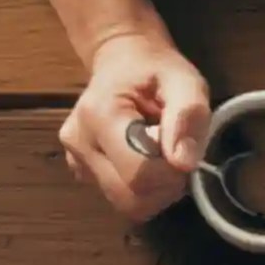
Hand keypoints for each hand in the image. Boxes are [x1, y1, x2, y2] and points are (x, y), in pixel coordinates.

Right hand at [59, 34, 209, 220]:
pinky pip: (119, 197)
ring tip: (161, 155)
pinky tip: (145, 160)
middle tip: (176, 154)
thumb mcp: (184, 79)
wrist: (122, 61)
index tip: (182, 147)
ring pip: (125, 203)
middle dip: (164, 186)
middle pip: (129, 197)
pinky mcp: (81, 172)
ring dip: (155, 190)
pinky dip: (141, 189)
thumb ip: (188, 115)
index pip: (139, 173)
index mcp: (99, 115)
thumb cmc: (155, 69)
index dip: (171, 171)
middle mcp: (78, 143)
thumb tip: (184, 163)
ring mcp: (76, 160)